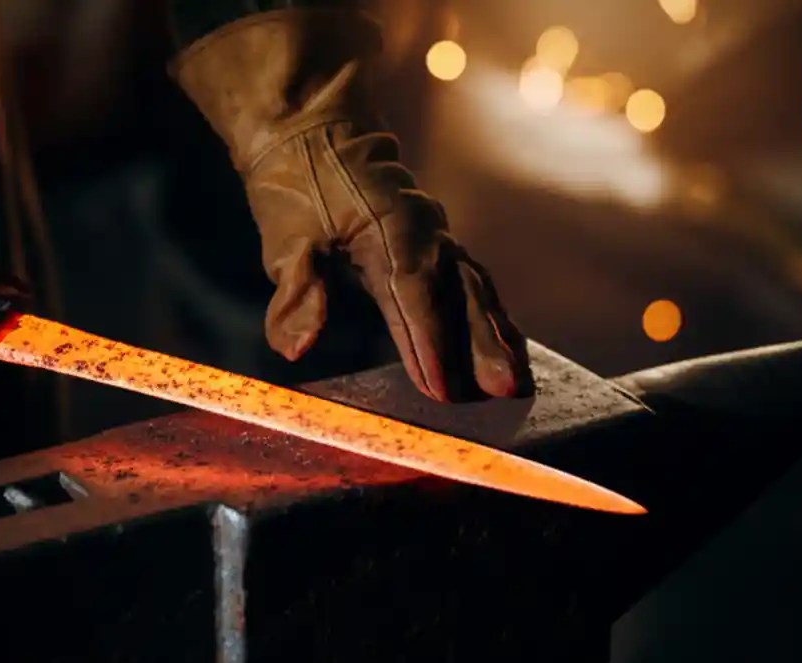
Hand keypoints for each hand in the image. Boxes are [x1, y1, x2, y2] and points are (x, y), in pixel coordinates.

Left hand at [172, 8, 532, 399]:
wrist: (312, 133)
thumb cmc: (295, 188)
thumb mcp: (283, 238)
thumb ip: (295, 294)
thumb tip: (295, 347)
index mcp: (387, 229)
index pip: (411, 294)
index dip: (428, 343)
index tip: (438, 389)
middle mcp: (424, 233)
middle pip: (460, 294)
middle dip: (483, 346)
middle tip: (505, 391)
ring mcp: (437, 237)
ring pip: (474, 289)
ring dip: (497, 335)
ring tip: (518, 380)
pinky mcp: (438, 245)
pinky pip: (472, 283)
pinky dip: (490, 317)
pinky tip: (506, 348)